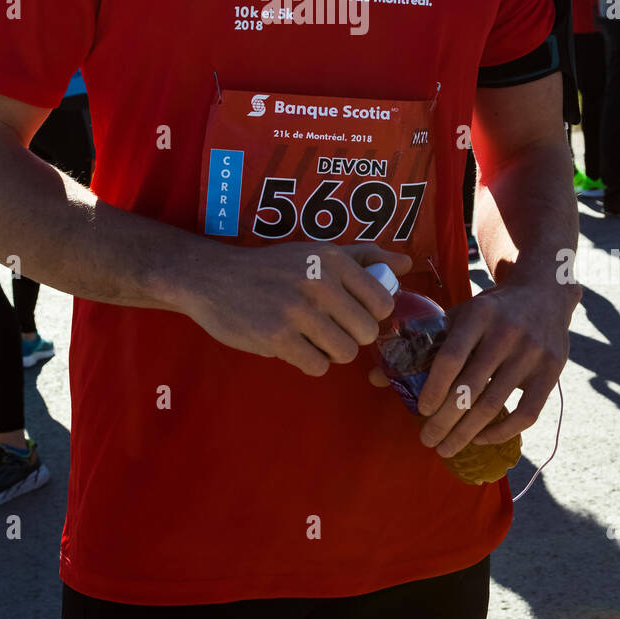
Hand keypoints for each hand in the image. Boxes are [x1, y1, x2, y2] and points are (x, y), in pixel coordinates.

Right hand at [186, 241, 412, 376]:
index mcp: (332, 259)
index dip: (369, 314)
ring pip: (346, 352)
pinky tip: (293, 346)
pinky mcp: (277, 338)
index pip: (382, 302)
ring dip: (330, 351)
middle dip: (350, 336)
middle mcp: (319, 281)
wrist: (214, 278)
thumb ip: (363, 257)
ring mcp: (297, 311)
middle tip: (326, 327)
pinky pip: (318, 366)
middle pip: (367, 332)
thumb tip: (406, 265)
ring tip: (309, 337)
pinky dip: (309, 362)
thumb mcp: (315, 252)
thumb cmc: (271, 267)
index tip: (349, 311)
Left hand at [369, 276, 579, 454]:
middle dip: (444, 420)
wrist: (544, 292)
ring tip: (447, 447)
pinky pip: (526, 413)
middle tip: (427, 440)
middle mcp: (507, 333)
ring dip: (467, 433)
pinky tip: (481, 438)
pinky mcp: (552, 371)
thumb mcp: (460, 315)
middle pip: (470, 388)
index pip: (451, 357)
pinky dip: (502, 431)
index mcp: (479, 315)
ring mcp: (532, 353)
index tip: (420, 409)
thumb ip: (423, 342)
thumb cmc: (492, 310)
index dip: (433, 388)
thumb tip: (376, 377)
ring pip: (494, 404)